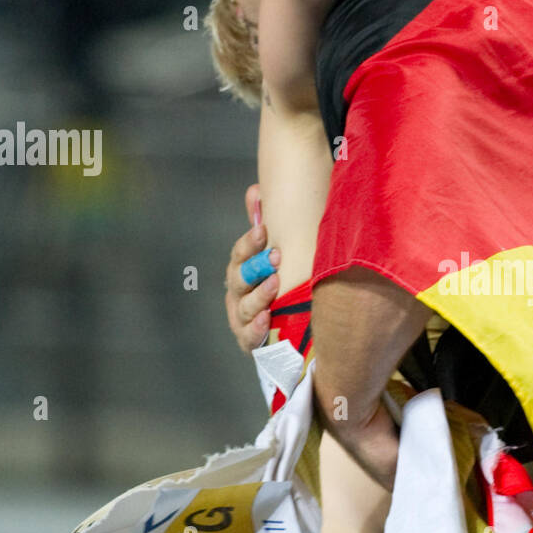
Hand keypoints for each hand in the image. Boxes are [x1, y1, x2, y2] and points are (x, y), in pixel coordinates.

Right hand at [224, 184, 281, 353]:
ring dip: (259, 295)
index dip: (249, 242)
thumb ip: (264, 225)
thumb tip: (256, 191)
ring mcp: (242, 318)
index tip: (263, 229)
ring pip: (244, 307)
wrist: (293, 328)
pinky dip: (257, 328)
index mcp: (242, 268)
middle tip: (274, 255)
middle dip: (255, 266)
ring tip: (275, 284)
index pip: (240, 253)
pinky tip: (268, 318)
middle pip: (239, 278)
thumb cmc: (282, 283)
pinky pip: (250, 337)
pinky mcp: (251, 342)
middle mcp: (239, 292)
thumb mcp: (274, 254)